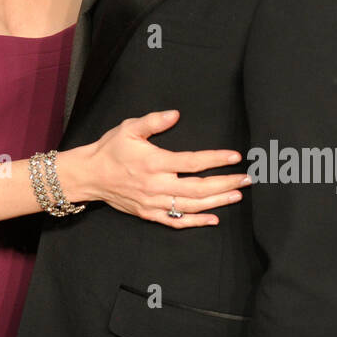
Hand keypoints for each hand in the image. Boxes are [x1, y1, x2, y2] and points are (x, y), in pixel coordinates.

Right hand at [79, 109, 249, 227]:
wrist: (89, 176)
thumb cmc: (110, 149)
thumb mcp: (128, 128)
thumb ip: (153, 121)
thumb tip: (175, 115)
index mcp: (154, 162)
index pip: (192, 162)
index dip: (216, 159)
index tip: (235, 156)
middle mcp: (156, 185)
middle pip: (199, 188)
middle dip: (226, 183)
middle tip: (246, 179)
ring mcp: (153, 203)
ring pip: (192, 206)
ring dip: (217, 201)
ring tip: (237, 194)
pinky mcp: (149, 214)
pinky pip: (176, 221)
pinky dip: (197, 221)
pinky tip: (214, 218)